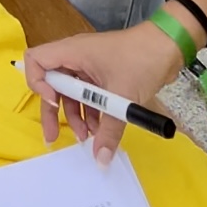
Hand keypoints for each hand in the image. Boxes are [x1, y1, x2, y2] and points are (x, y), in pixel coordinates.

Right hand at [23, 23, 180, 164]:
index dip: (38, 82)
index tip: (53, 102)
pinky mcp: (103, 75)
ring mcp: (89, 66)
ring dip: (76, 116)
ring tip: (87, 137)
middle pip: (51, 83)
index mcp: (73, 51)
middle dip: (52, 111)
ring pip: (71, 93)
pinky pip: (88, 95)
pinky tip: (101, 130)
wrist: (169, 46)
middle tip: (54, 137)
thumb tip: (101, 160)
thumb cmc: (140, 61)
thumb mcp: (122, 96)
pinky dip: (91, 112)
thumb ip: (109, 130)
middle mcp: (76, 57)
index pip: (36, 60)